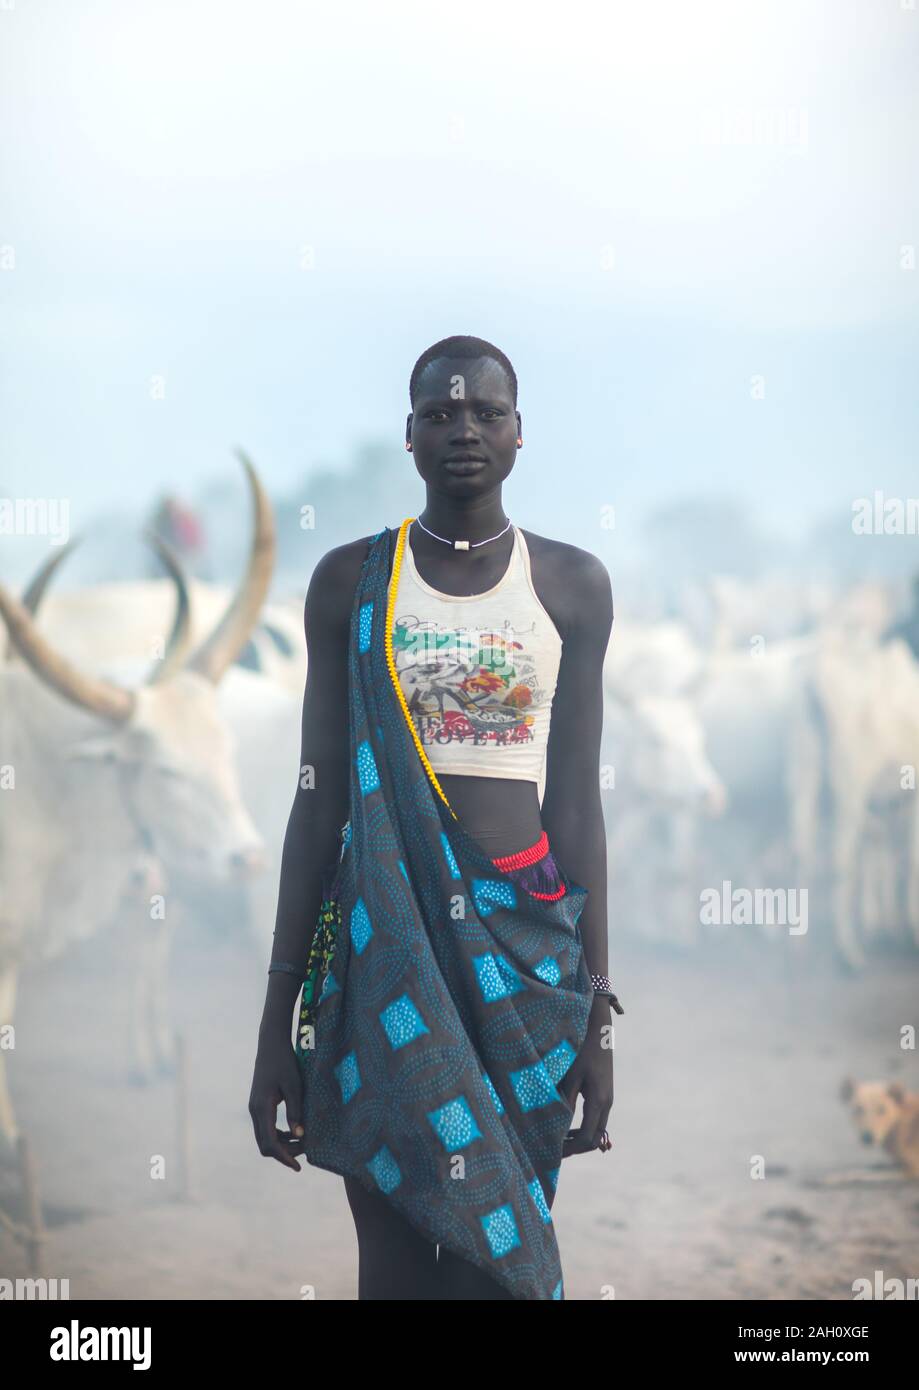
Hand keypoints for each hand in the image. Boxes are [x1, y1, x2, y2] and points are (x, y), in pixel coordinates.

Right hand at [249, 1029, 306, 1170]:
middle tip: (305, 1153)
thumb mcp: (295, 1086)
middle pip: (265, 1145)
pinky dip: (279, 1135)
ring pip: (265, 1137)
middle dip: (284, 1153)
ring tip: (303, 1143)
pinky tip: (294, 1132)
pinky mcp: (259, 1105)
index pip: (270, 1143)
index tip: (298, 1167)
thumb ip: (296, 1111)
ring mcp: (255, 1108)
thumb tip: (300, 1136)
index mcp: (262, 1108)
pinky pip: (266, 1128)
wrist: (271, 1044)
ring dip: (282, 1144)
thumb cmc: (285, 1062)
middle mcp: (255, 1111)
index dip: (284, 1158)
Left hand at [558, 997, 614, 1156]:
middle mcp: (606, 1103)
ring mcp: (608, 1099)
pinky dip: (584, 1128)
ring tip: (558, 1141)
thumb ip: (565, 1102)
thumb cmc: (581, 1049)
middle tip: (553, 1151)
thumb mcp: (570, 1076)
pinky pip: (597, 1119)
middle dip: (575, 1148)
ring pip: (597, 1130)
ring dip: (580, 1139)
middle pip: (594, 1139)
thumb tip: (556, 1127)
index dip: (571, 1149)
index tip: (553, 1153)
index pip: (587, 1139)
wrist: (598, 1029)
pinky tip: (567, 1127)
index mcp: (598, 1100)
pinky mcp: (605, 1093)